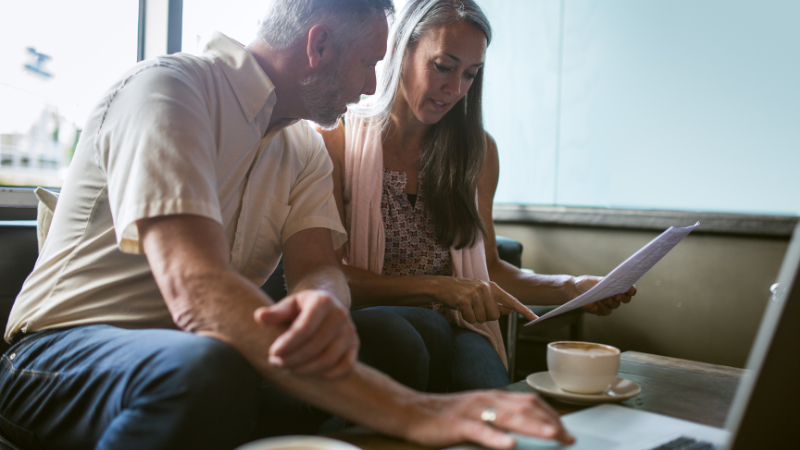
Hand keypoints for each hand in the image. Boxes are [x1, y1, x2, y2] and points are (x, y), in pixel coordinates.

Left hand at [254, 289, 357, 378]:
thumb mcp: (289, 304)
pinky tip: (309, 372)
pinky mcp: (355, 345)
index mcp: (323, 301)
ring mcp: (350, 331)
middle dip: (293, 359)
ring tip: (288, 368)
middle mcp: (341, 315)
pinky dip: (327, 375)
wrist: (326, 306)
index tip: (272, 353)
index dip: (287, 344)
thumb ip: (276, 312)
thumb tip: (259, 317)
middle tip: (276, 363)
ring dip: (305, 369)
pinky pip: (345, 367)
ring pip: (328, 360)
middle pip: (315, 346)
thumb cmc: (303, 307)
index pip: (304, 328)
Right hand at [404, 391, 573, 447]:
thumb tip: (525, 430)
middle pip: (525, 408)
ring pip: (508, 417)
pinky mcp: (458, 424)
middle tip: (567, 438)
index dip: (551, 415)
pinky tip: (510, 445)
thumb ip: (500, 417)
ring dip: (533, 427)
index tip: (566, 430)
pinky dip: (497, 438)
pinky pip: (480, 431)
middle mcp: (487, 399)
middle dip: (550, 422)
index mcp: (493, 396)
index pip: (530, 401)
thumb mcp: (477, 412)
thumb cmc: (445, 416)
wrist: (411, 410)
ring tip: (552, 436)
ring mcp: (473, 411)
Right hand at [430, 277, 536, 323]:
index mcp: (493, 287)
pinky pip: (471, 319)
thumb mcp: (482, 293)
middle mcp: (486, 289)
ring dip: (474, 317)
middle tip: (475, 307)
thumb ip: (496, 302)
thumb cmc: (464, 291)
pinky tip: (461, 308)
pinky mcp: (464, 301)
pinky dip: (466, 318)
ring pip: (483, 319)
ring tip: (467, 306)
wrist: (443, 286)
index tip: (536, 318)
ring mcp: (475, 294)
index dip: (524, 311)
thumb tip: (509, 310)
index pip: (512, 301)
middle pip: (495, 316)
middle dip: (485, 316)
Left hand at [575, 276, 636, 315]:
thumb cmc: (586, 283)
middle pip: (626, 299)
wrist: (573, 290)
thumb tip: (619, 285)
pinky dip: (603, 306)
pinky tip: (598, 302)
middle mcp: (614, 296)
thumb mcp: (598, 280)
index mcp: (616, 286)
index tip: (629, 290)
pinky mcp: (601, 310)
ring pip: (616, 305)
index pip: (629, 289)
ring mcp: (608, 304)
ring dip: (611, 301)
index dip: (631, 290)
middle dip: (623, 297)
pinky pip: (607, 311)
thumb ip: (609, 283)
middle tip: (617, 295)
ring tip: (604, 297)